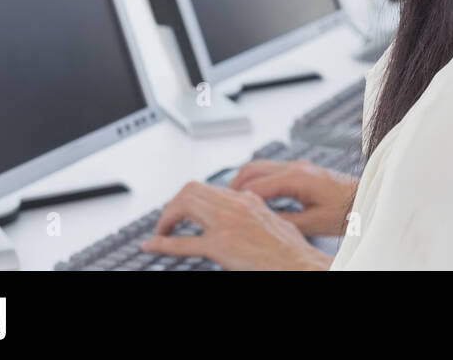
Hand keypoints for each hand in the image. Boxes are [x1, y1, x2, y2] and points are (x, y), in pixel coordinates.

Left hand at [140, 181, 331, 270]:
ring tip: (161, 231)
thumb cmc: (292, 252)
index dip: (191, 198)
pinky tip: (152, 245)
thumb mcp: (277, 223)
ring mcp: (226, 225)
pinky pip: (183, 242)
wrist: (300, 264)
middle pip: (192, 190)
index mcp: (249, 200)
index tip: (185, 211)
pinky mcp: (220, 246)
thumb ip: (259, 215)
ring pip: (184, 207)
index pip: (211, 188)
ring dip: (167, 218)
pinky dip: (163, 243)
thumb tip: (253, 215)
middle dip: (174, 204)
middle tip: (168, 221)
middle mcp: (236, 206)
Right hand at [229, 159, 359, 236]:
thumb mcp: (314, 223)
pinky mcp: (302, 171)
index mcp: (297, 178)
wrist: (364, 198)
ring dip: (244, 181)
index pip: (256, 186)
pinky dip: (257, 181)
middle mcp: (296, 167)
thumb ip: (286, 221)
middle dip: (233, 185)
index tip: (222, 209)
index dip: (236, 199)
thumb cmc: (346, 210)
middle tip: (219, 203)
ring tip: (231, 200)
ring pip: (260, 166)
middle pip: (252, 169)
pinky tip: (254, 196)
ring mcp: (298, 166)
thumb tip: (262, 222)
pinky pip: (271, 171)